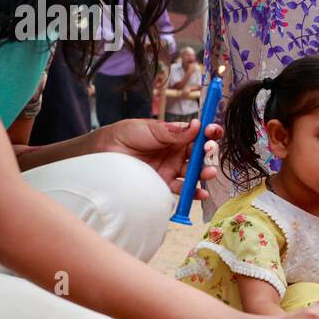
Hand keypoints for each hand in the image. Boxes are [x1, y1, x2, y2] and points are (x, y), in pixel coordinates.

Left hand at [98, 117, 222, 199]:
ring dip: (206, 172)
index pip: (199, 135)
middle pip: (201, 154)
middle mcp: (178, 153)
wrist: (105, 153)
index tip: (213, 131)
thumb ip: (174, 131)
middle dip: (210, 152)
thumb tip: (197, 125)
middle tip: (208, 150)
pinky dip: (194, 193)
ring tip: (209, 172)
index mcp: (177, 136)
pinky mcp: (165, 184)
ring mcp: (173, 169)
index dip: (210, 133)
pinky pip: (183, 189)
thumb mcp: (151, 128)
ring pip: (195, 172)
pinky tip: (201, 193)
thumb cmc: (126, 135)